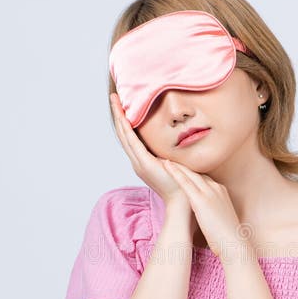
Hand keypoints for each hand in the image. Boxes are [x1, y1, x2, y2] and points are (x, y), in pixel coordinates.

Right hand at [109, 92, 190, 213]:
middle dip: (118, 114)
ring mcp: (140, 162)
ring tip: (114, 100)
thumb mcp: (176, 163)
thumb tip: (182, 140)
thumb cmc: (183, 184)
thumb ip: (173, 153)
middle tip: (113, 97)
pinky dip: (126, 128)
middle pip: (124, 133)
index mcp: (144, 161)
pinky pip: (132, 142)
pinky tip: (123, 116)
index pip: (131, 137)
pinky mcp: (145, 163)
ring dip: (118, 117)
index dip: (125, 121)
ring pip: (125, 135)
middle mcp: (138, 161)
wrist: (184, 201)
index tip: (123, 105)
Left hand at [161, 160, 242, 258]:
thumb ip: (212, 211)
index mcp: (221, 191)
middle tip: (167, 155)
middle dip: (182, 164)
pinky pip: (185, 182)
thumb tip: (205, 214)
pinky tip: (165, 165)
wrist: (234, 244)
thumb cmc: (227, 237)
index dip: (190, 171)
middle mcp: (216, 188)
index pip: (203, 177)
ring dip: (175, 164)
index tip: (180, 165)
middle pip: (196, 172)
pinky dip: (175, 172)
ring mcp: (209, 192)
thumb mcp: (220, 218)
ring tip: (162, 156)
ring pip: (189, 173)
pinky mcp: (201, 200)